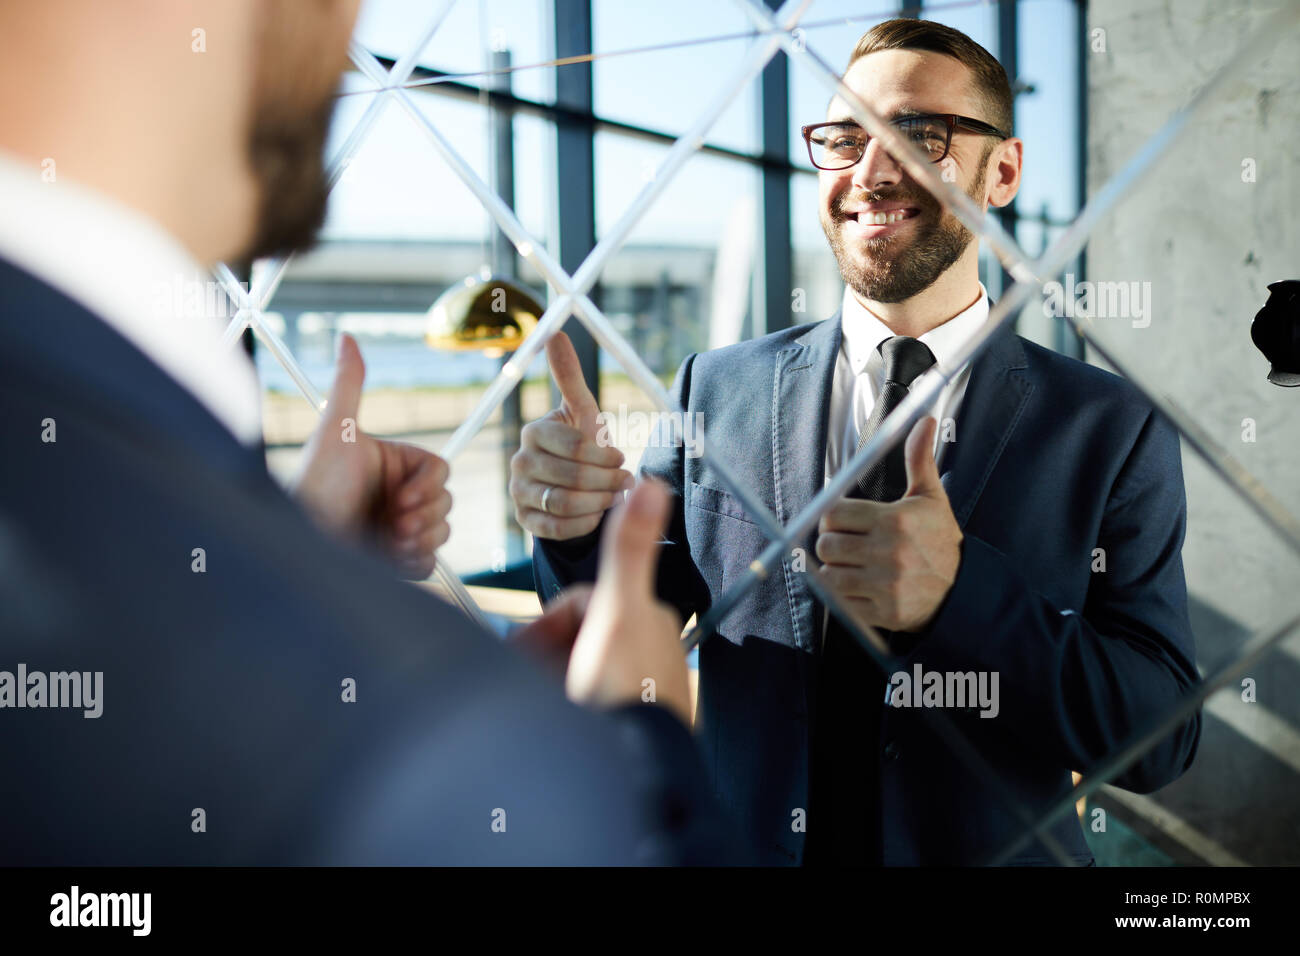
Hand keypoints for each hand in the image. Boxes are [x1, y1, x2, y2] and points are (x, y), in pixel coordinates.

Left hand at [293, 334, 451, 578]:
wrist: (301, 540)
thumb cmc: (314, 485)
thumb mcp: (334, 431)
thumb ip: (349, 385)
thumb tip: (347, 337)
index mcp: (395, 464)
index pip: (439, 471)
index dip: (426, 488)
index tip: (399, 498)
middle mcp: (400, 494)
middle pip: (447, 503)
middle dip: (423, 517)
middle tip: (393, 523)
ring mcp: (401, 528)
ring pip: (442, 533)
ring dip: (418, 540)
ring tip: (387, 540)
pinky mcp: (398, 559)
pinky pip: (428, 562)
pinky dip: (413, 562)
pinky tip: (387, 556)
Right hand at [510, 331, 633, 540]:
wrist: (570, 485)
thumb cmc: (581, 445)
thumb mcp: (582, 413)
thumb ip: (570, 376)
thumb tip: (554, 331)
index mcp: (535, 432)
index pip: (575, 445)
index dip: (605, 454)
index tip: (620, 457)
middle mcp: (519, 461)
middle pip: (572, 476)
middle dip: (607, 480)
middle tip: (625, 481)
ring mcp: (518, 492)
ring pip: (565, 503)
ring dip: (600, 501)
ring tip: (614, 495)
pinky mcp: (524, 520)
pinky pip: (558, 528)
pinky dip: (586, 522)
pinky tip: (598, 512)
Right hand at [513, 480, 690, 724]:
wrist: (634, 757)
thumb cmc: (624, 685)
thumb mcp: (617, 609)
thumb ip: (627, 548)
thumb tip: (651, 483)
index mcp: (645, 618)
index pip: (580, 604)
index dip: (547, 623)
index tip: (528, 651)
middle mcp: (649, 649)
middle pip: (579, 637)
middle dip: (549, 654)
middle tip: (530, 681)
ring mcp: (642, 687)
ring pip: (581, 670)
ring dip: (555, 680)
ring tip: (546, 701)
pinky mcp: (631, 719)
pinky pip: (590, 702)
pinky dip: (569, 706)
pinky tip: (561, 718)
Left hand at [815, 416, 962, 633]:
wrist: (963, 590)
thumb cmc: (941, 540)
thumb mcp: (932, 498)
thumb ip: (920, 459)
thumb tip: (924, 421)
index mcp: (895, 520)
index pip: (834, 514)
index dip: (833, 517)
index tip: (843, 522)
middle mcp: (889, 552)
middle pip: (827, 544)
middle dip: (831, 544)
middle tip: (846, 545)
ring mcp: (886, 585)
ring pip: (829, 574)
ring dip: (835, 570)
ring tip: (853, 566)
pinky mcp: (884, 611)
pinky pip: (841, 602)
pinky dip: (843, 595)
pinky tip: (859, 586)